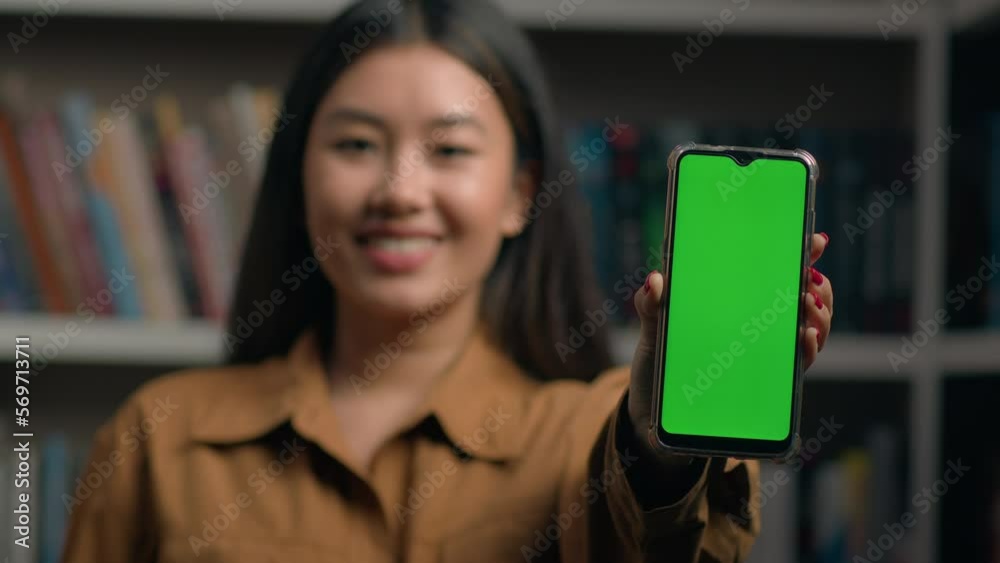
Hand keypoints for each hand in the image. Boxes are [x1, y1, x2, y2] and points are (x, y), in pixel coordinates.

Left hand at [627, 232, 833, 461]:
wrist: (653, 422)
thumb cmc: (660, 369)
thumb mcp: (654, 332)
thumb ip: (652, 306)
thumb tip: (656, 280)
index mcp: (739, 310)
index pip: (777, 279)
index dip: (801, 257)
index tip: (814, 240)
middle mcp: (760, 333)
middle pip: (806, 305)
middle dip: (818, 290)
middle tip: (809, 281)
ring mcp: (765, 360)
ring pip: (811, 334)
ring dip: (819, 318)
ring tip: (808, 306)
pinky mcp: (765, 392)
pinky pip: (796, 370)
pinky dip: (806, 352)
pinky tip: (805, 338)